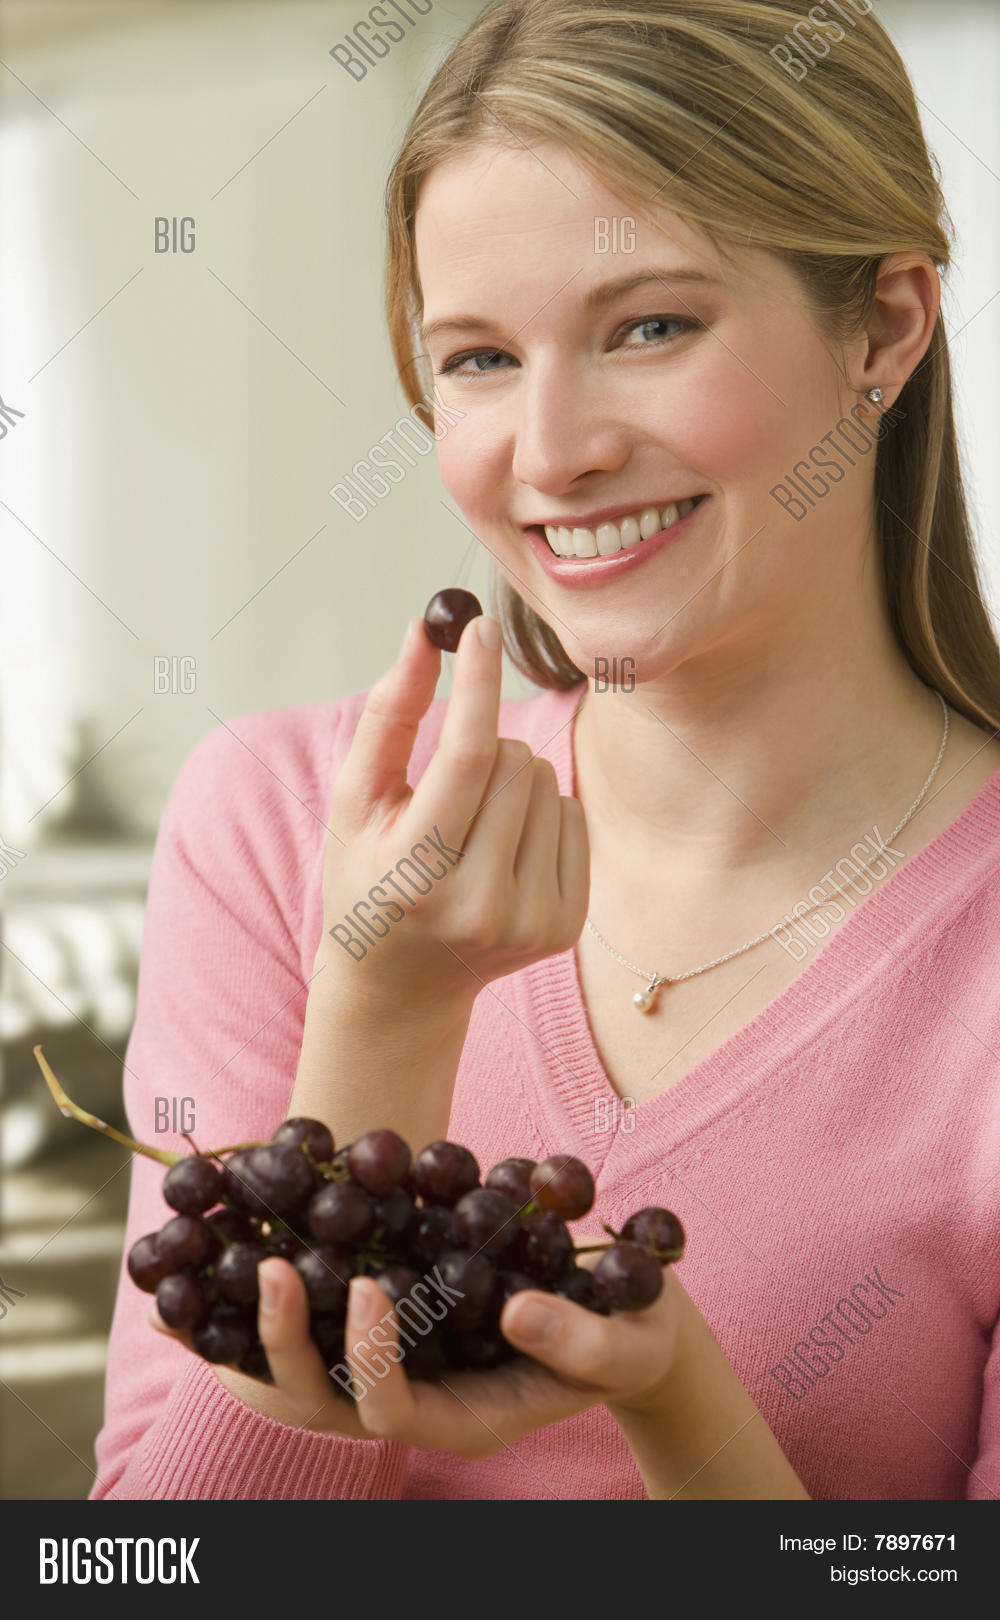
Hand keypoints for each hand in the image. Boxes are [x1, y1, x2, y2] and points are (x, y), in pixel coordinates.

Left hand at [150, 1253, 683, 1455]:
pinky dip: (274, 1290)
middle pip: (326, 1395)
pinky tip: (237, 1239)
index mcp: (466, 1418)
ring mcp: (400, 1362)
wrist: (624, 1324)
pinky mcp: (395, 1321)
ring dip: (257, 1319)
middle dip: (287, 1339)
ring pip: (306, 1360)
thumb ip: (580, 1338)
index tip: (370, 1285)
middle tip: (272, 1263)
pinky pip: (321, 1316)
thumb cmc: (633, 1339)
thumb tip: (516, 1309)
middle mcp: (418, 1397)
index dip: (372, 1354)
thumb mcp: (627, 1342)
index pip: (395, 1407)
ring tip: (211, 1262)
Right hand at [316, 613, 587, 1011]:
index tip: (479, 630)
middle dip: (487, 745)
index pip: (467, 758)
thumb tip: (424, 633)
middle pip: (515, 762)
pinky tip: (503, 849)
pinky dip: (542, 813)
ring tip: (472, 825)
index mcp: (415, 873)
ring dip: (514, 781)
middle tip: (452, 782)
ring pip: (548, 784)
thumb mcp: (356, 802)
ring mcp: (528, 921)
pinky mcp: (565, 927)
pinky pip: (574, 817)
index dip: (478, 687)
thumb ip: (388, 717)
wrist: (400, 985)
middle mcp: (478, 904)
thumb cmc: (368, 876)